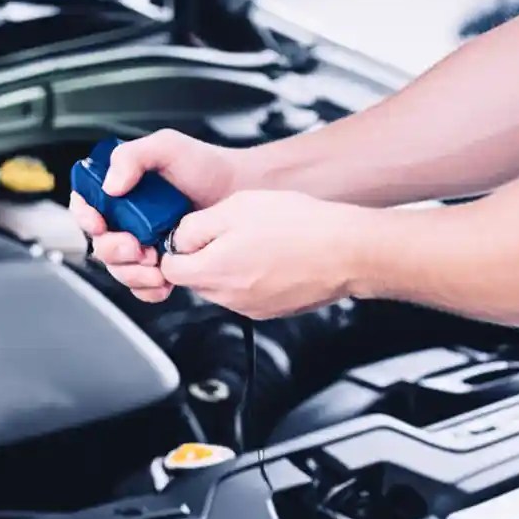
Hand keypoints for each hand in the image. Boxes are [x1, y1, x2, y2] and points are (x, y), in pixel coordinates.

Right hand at [68, 130, 242, 301]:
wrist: (241, 190)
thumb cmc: (206, 166)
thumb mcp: (166, 147)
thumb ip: (131, 156)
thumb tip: (110, 186)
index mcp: (118, 189)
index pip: (84, 205)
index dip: (84, 217)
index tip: (99, 223)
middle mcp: (125, 218)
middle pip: (99, 243)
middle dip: (114, 250)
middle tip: (136, 246)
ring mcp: (142, 243)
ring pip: (119, 269)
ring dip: (132, 273)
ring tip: (156, 265)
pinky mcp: (160, 264)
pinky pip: (142, 286)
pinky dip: (148, 289)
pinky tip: (163, 280)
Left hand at [159, 190, 371, 318]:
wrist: (349, 251)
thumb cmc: (299, 226)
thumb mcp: (233, 208)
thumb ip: (194, 227)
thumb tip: (177, 239)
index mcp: (212, 272)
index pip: (169, 269)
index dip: (176, 248)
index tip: (191, 234)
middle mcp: (228, 297)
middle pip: (194, 279)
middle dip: (203, 257)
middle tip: (230, 232)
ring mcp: (250, 308)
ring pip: (220, 287)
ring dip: (228, 266)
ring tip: (257, 241)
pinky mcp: (271, 311)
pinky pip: (246, 294)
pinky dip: (251, 277)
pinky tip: (273, 255)